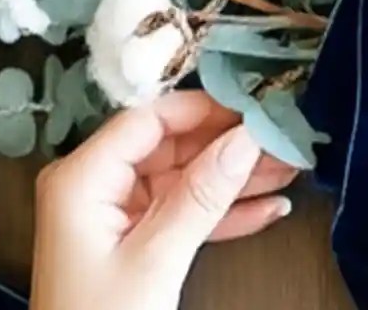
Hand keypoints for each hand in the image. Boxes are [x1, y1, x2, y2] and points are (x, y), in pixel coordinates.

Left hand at [31, 91, 297, 309]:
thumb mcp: (155, 259)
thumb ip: (200, 196)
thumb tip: (242, 142)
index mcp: (80, 180)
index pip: (147, 120)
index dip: (203, 110)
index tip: (252, 108)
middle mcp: (93, 188)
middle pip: (169, 147)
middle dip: (228, 145)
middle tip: (279, 138)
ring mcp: (113, 216)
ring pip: (183, 180)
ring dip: (235, 179)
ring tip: (287, 168)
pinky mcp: (132, 242)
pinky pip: (182, 214)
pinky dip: (222, 212)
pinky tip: (266, 208)